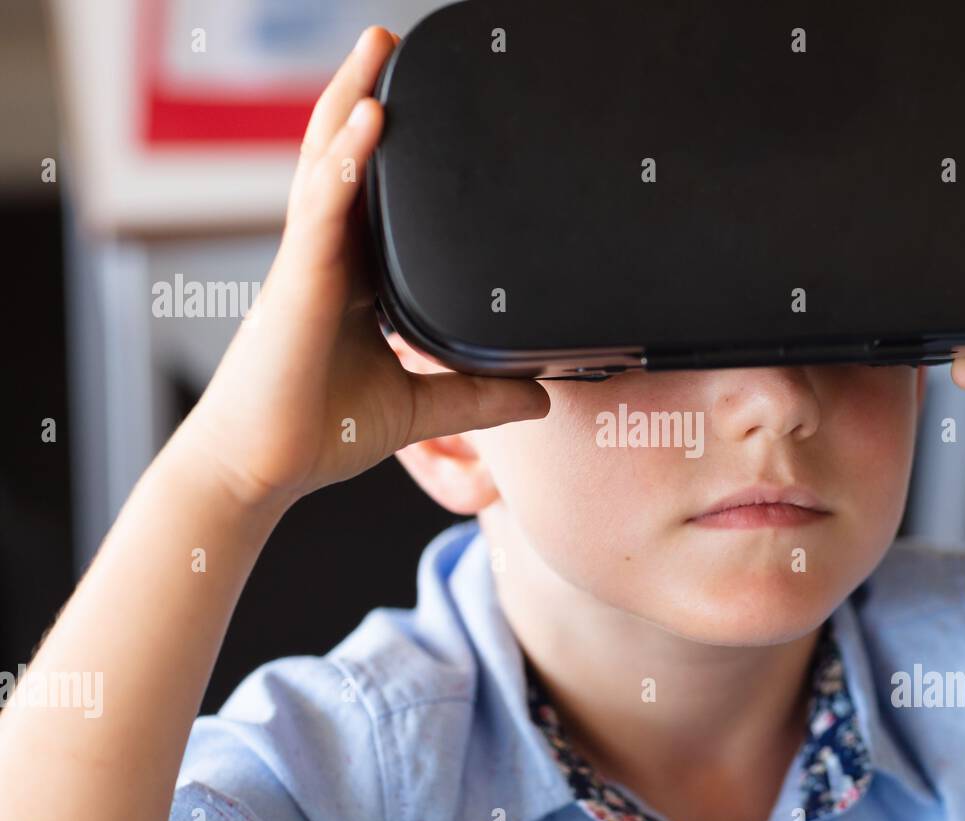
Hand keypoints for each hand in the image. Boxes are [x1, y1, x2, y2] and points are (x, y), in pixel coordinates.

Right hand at [178, 27, 549, 509]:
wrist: (262, 469)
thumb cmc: (318, 430)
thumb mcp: (421, 407)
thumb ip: (480, 397)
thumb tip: (540, 397)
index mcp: (353, 279)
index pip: (375, 196)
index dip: (394, 147)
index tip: (432, 109)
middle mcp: (328, 258)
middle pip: (346, 160)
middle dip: (367, 96)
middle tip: (396, 43)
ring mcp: (308, 262)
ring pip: (327, 164)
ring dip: (352, 99)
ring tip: (379, 48)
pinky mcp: (296, 279)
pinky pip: (321, 206)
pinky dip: (345, 160)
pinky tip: (370, 119)